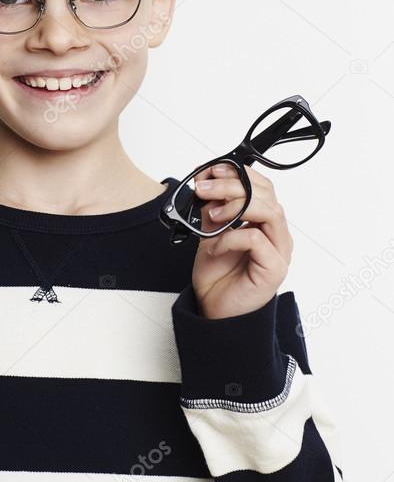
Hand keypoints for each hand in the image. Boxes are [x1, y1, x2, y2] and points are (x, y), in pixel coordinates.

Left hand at [190, 162, 292, 318]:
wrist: (215, 310)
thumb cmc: (217, 275)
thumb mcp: (209, 233)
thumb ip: (214, 211)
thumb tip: (208, 185)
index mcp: (264, 222)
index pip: (262, 186)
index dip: (238, 173)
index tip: (211, 171)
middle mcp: (276, 233)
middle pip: (266, 194)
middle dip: (232, 185)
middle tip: (204, 189)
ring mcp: (279, 250)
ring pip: (269, 211)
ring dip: (235, 205)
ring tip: (212, 215)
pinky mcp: (274, 268)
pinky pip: (256, 238)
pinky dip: (231, 236)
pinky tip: (215, 246)